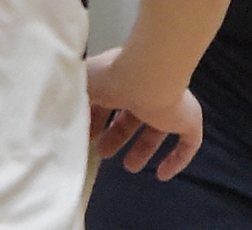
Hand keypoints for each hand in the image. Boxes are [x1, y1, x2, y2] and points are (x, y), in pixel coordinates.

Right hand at [87, 48, 202, 180]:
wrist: (147, 75)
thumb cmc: (112, 78)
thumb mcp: (82, 86)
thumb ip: (74, 99)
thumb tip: (62, 116)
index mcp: (122, 77)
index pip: (110, 99)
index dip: (98, 118)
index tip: (85, 134)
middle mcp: (146, 88)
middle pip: (131, 116)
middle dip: (117, 135)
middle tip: (102, 152)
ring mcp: (169, 103)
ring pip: (156, 129)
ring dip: (143, 149)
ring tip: (129, 168)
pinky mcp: (189, 118)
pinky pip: (187, 143)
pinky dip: (176, 159)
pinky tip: (162, 174)